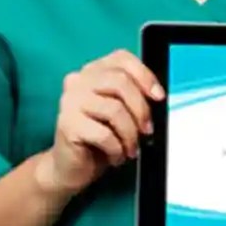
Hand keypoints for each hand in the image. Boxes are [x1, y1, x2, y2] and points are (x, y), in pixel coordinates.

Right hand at [36, 49, 162, 195]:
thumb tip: (157, 96)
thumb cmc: (99, 138)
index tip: (159, 96)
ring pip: (114, 109)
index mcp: (93, 71)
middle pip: (120, 82)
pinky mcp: (67, 124)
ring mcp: (70, 101)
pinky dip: (116, 149)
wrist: (71, 167)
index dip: (145, 75)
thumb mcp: (120, 112)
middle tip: (147, 130)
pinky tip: (115, 156)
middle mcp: (78, 80)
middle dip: (141, 109)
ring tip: (130, 149)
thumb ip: (132, 97)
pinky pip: (103, 134)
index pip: (122, 59)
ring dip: (130, 134)